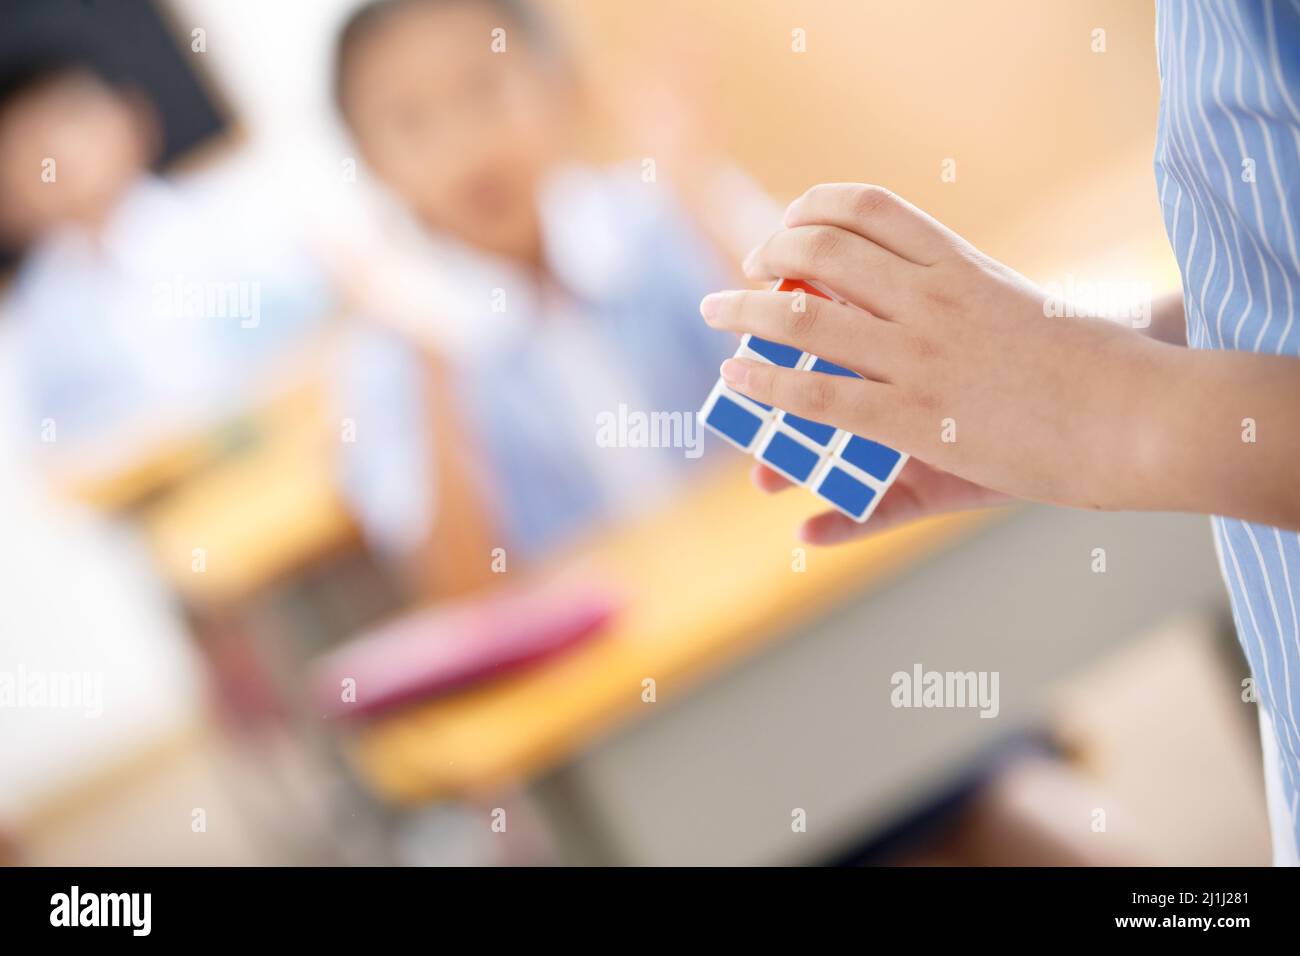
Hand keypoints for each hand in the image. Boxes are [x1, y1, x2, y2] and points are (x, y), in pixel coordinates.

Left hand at [701, 184, 1176, 533]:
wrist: (1139, 416)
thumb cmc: (1089, 367)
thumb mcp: (1015, 307)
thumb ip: (957, 294)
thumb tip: (913, 293)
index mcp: (959, 263)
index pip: (868, 206)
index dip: (812, 208)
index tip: (788, 224)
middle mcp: (931, 298)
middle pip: (821, 252)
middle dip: (767, 253)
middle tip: (744, 271)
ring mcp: (920, 356)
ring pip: (804, 319)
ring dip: (745, 312)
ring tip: (715, 313)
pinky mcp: (915, 417)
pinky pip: (819, 395)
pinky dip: (768, 385)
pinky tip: (738, 380)